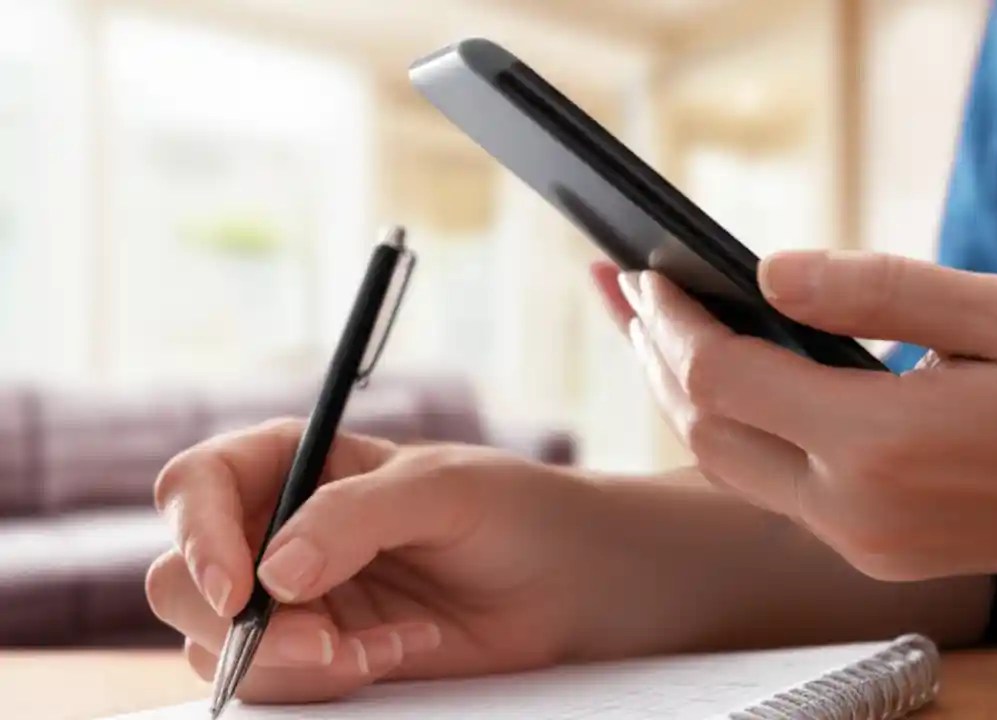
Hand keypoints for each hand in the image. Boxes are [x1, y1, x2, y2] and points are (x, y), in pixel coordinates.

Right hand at [148, 421, 613, 703]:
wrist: (570, 585)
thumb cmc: (515, 511)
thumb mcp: (442, 490)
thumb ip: (355, 517)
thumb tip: (273, 573)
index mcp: (295, 463)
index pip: (195, 488)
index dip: (197, 536)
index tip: (240, 590)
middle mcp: (276, 529)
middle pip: (183, 580)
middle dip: (239, 624)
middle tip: (323, 641)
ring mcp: (293, 599)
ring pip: (219, 647)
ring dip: (294, 662)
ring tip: (388, 645)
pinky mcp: (319, 653)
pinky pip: (278, 683)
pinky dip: (327, 682)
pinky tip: (399, 651)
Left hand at [591, 253, 996, 582]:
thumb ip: (874, 290)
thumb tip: (766, 271)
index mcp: (883, 445)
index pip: (722, 380)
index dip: (670, 321)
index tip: (646, 271)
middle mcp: (857, 511)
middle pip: (705, 431)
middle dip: (654, 356)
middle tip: (625, 292)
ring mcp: (864, 544)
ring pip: (732, 466)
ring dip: (686, 397)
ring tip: (655, 331)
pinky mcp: (879, 554)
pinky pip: (776, 490)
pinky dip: (738, 431)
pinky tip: (733, 385)